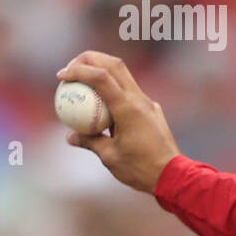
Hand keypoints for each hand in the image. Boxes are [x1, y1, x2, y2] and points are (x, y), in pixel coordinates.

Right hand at [56, 51, 180, 193]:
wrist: (173, 176)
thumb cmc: (140, 169)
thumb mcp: (108, 156)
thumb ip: (89, 141)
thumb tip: (70, 135)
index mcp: (128, 109)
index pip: (101, 77)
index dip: (79, 71)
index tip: (61, 76)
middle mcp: (140, 100)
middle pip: (114, 65)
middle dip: (90, 59)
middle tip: (71, 68)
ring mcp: (148, 104)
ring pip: (123, 75)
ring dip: (101, 71)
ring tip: (81, 82)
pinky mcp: (151, 110)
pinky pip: (129, 92)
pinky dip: (111, 89)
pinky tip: (99, 103)